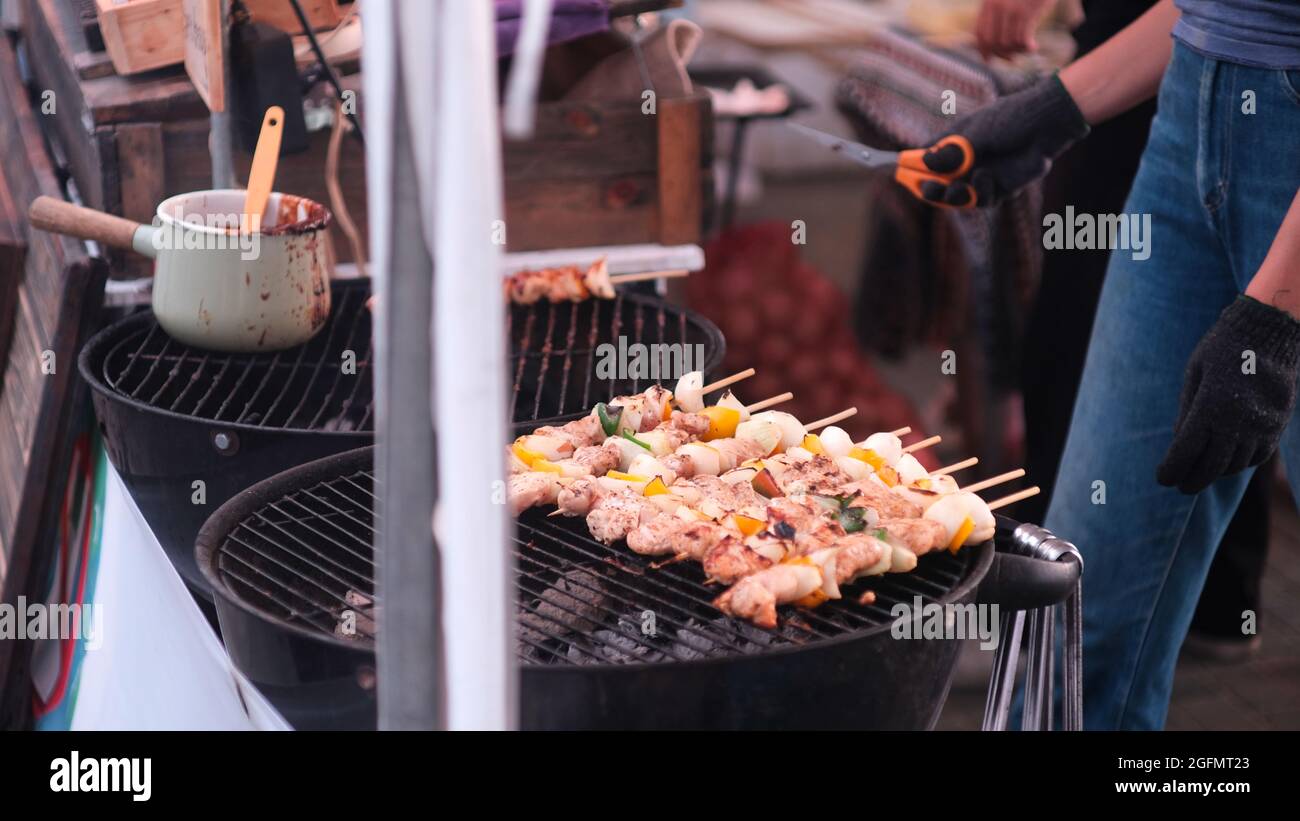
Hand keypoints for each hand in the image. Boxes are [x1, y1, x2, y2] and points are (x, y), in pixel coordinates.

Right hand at [915, 74, 1088, 206]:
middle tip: (927, 188)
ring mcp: (979, 177)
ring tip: (957, 186)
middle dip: (930, 189)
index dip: (911, 168)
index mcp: (953, 144)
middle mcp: (964, 162)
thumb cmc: (1010, 119)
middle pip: (936, 184)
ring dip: (953, 195)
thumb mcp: (975, 134)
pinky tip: (987, 176)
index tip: (898, 172)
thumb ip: (951, 152)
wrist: (1046, 125)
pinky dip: (981, 191)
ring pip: (956, 197)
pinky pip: (981, 200)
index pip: (924, 159)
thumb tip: (925, 162)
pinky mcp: (998, 189)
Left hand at [975, 0, 1053, 58]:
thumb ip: (996, 17)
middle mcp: (998, 6)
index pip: (980, 33)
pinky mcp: (1028, 11)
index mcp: (989, 3)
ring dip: (1017, 50)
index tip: (988, 59)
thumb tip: (992, 46)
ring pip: (1008, 42)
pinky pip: (1023, 38)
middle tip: (1012, 58)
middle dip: (1001, 54)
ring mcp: (1012, 9)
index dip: (983, 49)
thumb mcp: (1005, 0)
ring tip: (1025, 48)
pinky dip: (1028, 47)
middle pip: (993, 42)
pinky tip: (1034, 47)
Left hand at [1157, 296, 1299, 493]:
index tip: (1162, 479)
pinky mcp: (1278, 425)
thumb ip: (1187, 410)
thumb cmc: (1223, 349)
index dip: (1172, 470)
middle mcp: (1238, 421)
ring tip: (1201, 471)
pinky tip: (1227, 461)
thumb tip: (1179, 442)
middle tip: (1180, 487)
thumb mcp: (1194, 374)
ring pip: (1235, 464)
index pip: (1186, 451)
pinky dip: (1240, 464)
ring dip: (1215, 472)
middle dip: (1192, 480)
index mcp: (1211, 407)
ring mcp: (1262, 426)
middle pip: (1211, 466)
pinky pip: (1257, 456)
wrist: (1270, 333)